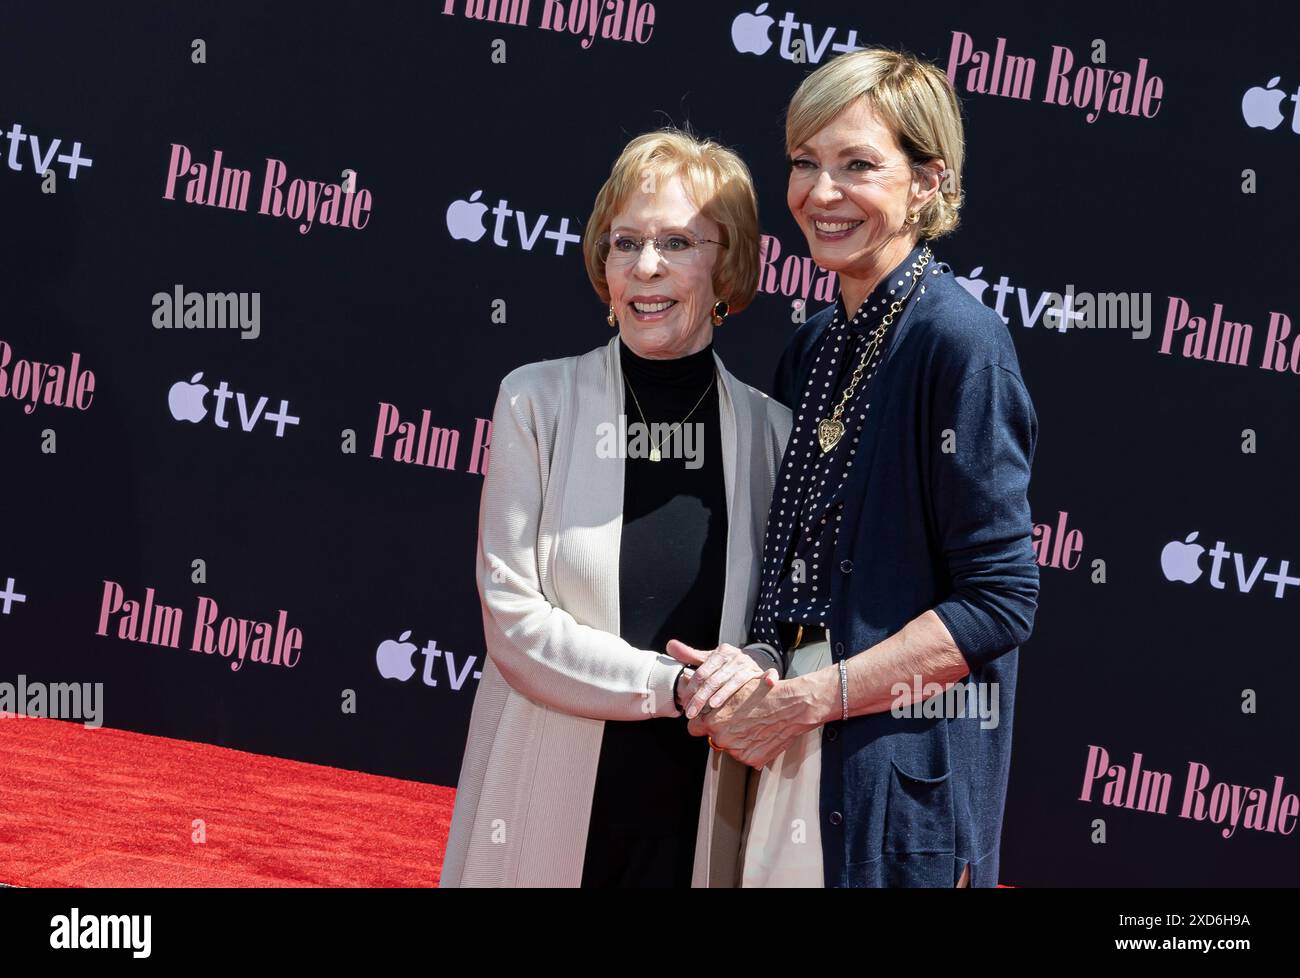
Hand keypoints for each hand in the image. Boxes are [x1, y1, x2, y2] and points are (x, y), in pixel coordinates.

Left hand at [666, 640, 776, 719]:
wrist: (752, 660)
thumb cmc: (726, 664)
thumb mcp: (709, 659)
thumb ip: (689, 655)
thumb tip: (670, 645)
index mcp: (721, 654)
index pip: (703, 671)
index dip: (692, 687)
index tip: (684, 702)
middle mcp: (736, 658)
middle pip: (716, 678)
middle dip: (702, 697)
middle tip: (692, 712)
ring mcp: (750, 666)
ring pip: (737, 680)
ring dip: (726, 692)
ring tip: (713, 705)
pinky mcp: (763, 673)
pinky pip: (769, 674)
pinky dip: (769, 678)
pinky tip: (767, 684)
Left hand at [693, 674, 826, 769]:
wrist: (792, 707)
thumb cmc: (765, 694)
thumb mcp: (734, 690)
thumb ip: (714, 699)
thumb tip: (702, 701)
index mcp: (714, 721)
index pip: (694, 728)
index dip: (701, 722)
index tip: (708, 720)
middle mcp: (723, 739)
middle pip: (714, 738)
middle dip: (722, 730)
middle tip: (739, 719)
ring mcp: (737, 752)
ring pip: (730, 747)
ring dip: (737, 739)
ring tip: (754, 724)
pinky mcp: (752, 760)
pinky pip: (745, 754)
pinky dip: (751, 747)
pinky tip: (761, 733)